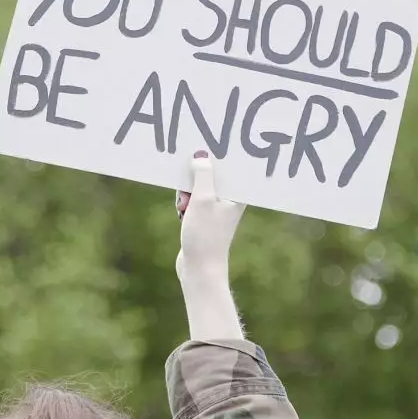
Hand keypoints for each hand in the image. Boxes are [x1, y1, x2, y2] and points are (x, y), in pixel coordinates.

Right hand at [175, 152, 244, 282]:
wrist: (199, 268)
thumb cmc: (205, 235)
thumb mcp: (202, 199)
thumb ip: (203, 174)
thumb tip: (201, 155)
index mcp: (237, 194)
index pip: (228, 167)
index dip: (215, 158)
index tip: (202, 150)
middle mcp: (229, 200)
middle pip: (211, 176)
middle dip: (194, 180)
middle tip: (186, 191)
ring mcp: (217, 210)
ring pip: (199, 188)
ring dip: (187, 193)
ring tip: (182, 207)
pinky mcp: (205, 218)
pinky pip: (194, 201)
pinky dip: (186, 203)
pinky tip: (181, 213)